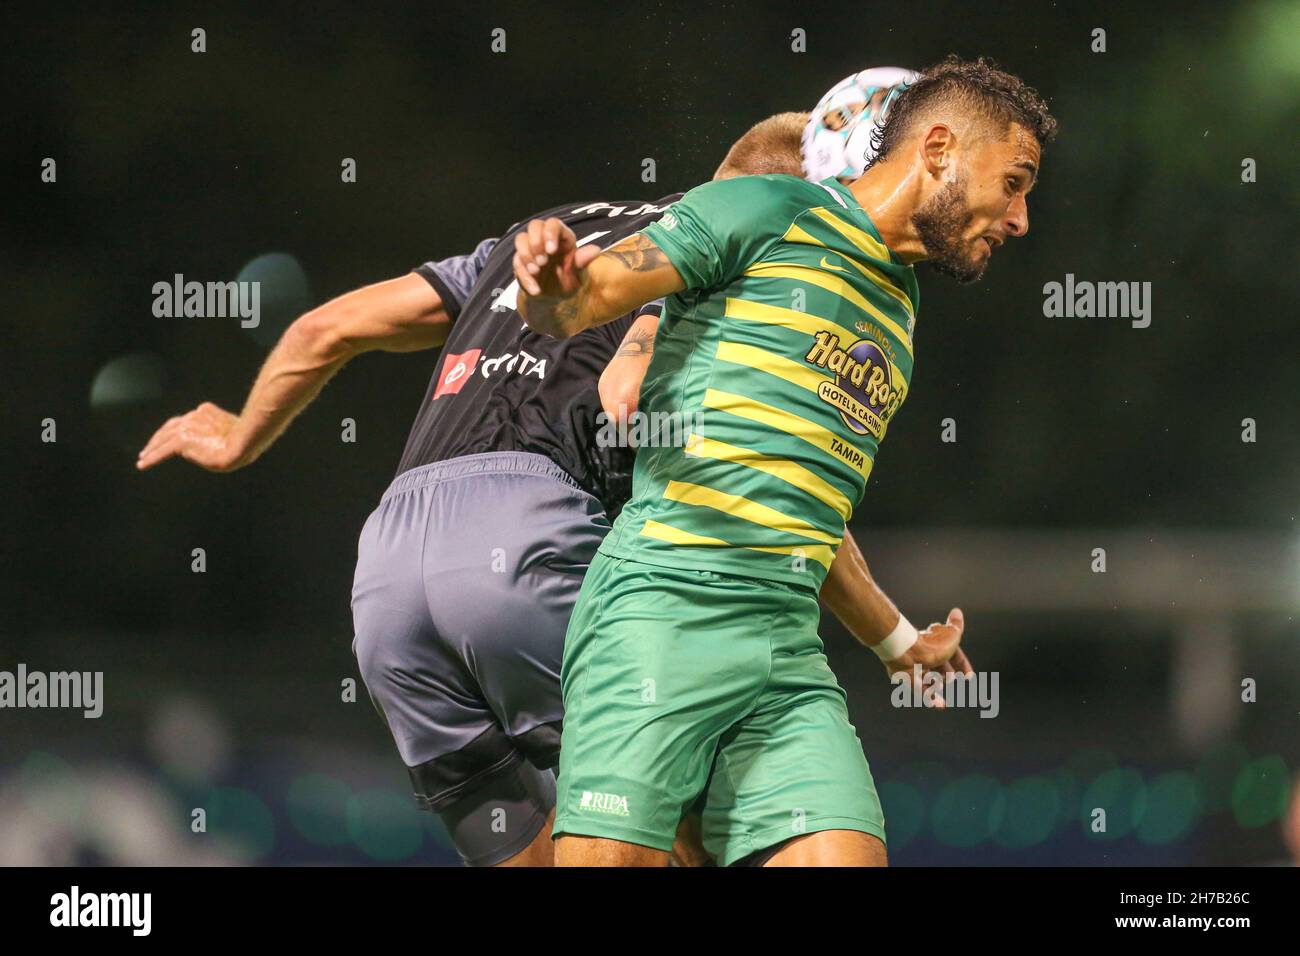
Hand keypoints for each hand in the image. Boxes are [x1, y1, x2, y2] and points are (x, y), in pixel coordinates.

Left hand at [136, 402, 251, 471]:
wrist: (243, 443)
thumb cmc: (246, 442)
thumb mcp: (233, 433)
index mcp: (205, 411)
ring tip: (143, 457)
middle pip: (170, 426)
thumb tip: (219, 443)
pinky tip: (143, 465)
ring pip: (163, 438)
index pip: (186, 420)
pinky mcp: (182, 441)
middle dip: (158, 437)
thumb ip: (221, 433)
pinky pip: (162, 451)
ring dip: (151, 448)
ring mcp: (187, 427)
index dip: (176, 429)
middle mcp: (193, 416)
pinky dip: (151, 458)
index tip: (171, 436)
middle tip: (149, 447)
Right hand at [513, 217, 600, 297]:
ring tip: (536, 271)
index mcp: (562, 238)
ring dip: (526, 255)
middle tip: (542, 262)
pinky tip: (536, 290)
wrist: (556, 299)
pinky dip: (524, 277)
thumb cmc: (570, 282)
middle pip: (534, 225)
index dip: (550, 233)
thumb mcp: (579, 275)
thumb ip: (582, 262)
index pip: (553, 224)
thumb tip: (595, 250)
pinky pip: (517, 263)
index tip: (551, 251)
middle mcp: (545, 239)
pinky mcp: (521, 262)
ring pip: (521, 239)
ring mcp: (531, 249)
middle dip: (536, 242)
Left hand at [881, 608, 972, 709]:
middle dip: (947, 674)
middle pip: (938, 666)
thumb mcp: (951, 635)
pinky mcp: (907, 677)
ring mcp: (914, 665)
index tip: (970, 677)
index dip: (962, 665)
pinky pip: (919, 689)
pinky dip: (930, 698)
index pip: (952, 654)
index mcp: (936, 644)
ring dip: (936, 685)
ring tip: (941, 693)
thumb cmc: (931, 644)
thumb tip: (957, 611)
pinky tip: (939, 706)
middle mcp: (924, 654)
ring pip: (927, 677)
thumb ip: (956, 626)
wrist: (907, 653)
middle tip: (951, 680)